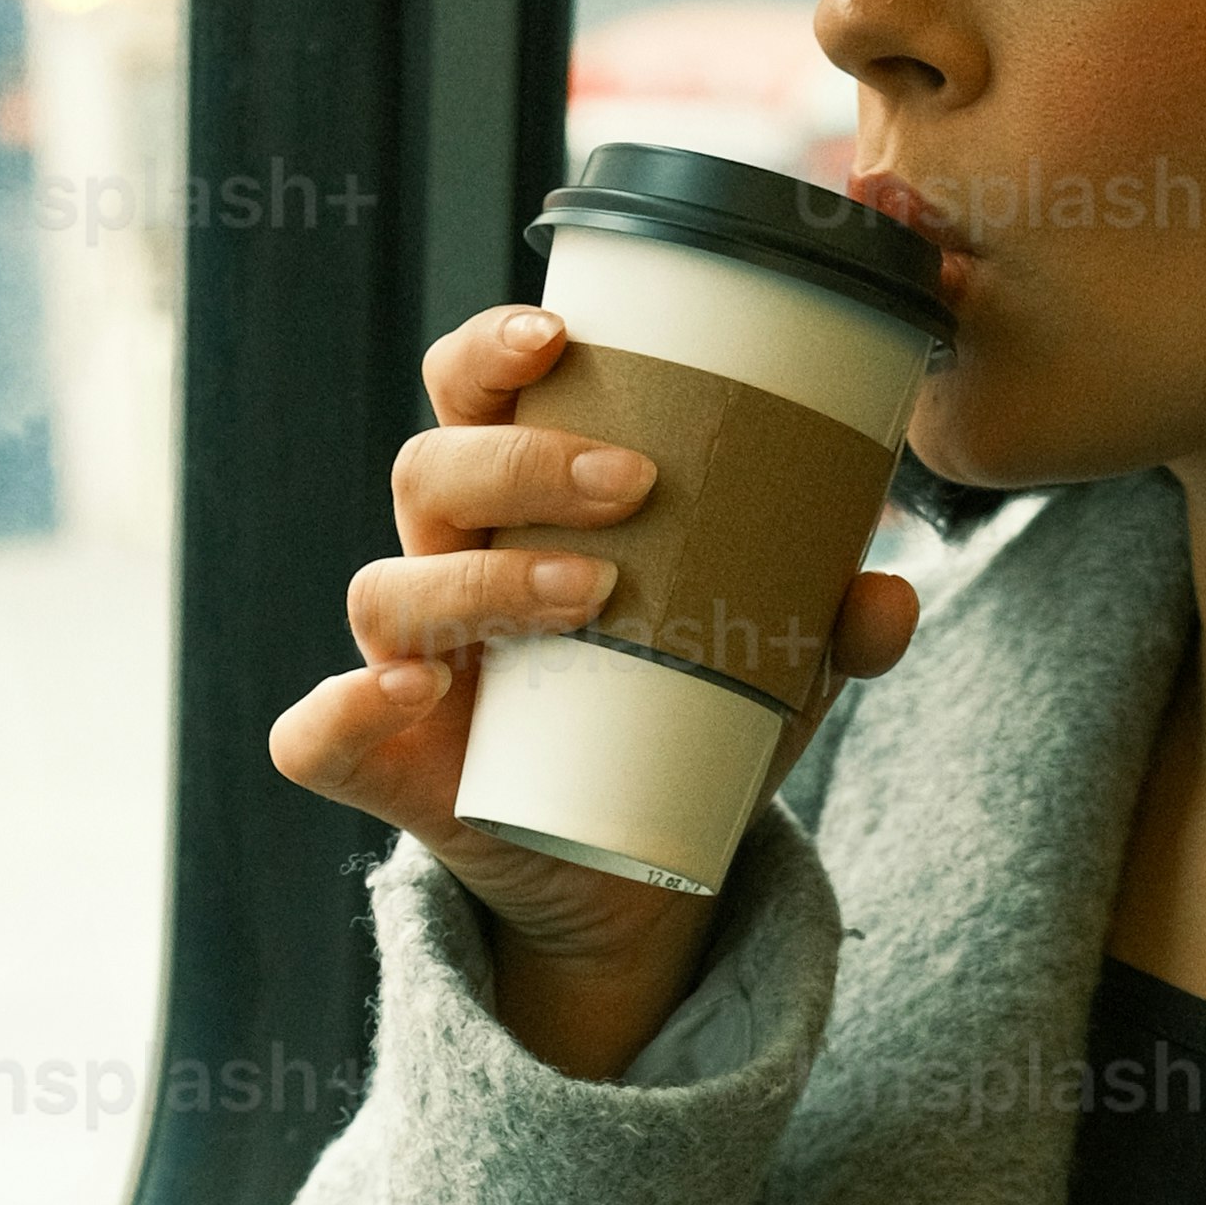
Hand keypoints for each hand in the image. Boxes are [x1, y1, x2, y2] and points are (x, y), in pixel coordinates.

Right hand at [278, 301, 925, 1074]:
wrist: (631, 871)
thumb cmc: (681, 723)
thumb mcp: (769, 672)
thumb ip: (827, 629)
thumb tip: (887, 594)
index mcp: (513, 509)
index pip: (468, 394)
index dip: (492, 349)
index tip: (563, 333)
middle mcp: (444, 569)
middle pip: (428, 471)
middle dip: (521, 459)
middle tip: (631, 482)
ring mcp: (405, 666)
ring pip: (389, 590)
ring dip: (484, 577)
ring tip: (593, 593)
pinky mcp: (387, 768)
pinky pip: (318, 733)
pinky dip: (343, 710)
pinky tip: (408, 693)